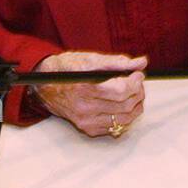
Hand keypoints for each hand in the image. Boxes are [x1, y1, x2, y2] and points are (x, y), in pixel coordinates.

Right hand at [31, 51, 147, 137]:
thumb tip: (141, 63)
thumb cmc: (67, 69)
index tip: (138, 74)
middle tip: (138, 82)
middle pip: (124, 105)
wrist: (46, 86)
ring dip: (135, 106)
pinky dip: (124, 117)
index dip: (135, 82)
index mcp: (84, 87)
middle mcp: (84, 107)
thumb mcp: (90, 59)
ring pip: (123, 120)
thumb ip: (117, 62)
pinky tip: (122, 105)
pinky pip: (115, 127)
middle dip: (138, 92)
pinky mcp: (87, 128)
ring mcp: (85, 120)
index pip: (120, 91)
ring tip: (134, 94)